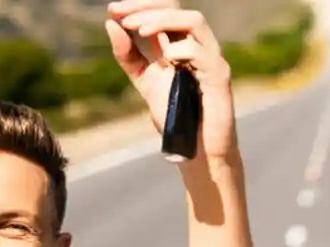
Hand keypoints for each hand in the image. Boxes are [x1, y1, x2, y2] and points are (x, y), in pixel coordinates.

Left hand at [105, 0, 236, 164]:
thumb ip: (128, 56)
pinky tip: (165, 60)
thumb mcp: (144, 80)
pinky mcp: (219, 76)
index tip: (112, 9)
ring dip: (163, 20)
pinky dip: (180, 50)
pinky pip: (202, 53)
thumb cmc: (175, 114)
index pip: (164, 9)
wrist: (196, 148)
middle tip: (120, 15)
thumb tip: (110, 24)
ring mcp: (211, 58)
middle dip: (145, 7)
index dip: (139, 5)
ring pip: (193, 21)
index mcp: (180, 44)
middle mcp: (197, 45)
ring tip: (138, 30)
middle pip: (177, 7)